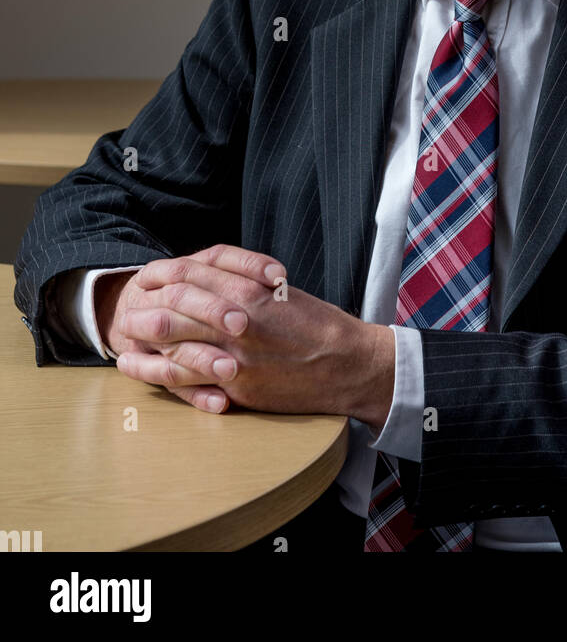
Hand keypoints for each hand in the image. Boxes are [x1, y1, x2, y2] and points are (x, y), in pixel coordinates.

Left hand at [111, 244, 395, 425]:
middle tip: (128, 308)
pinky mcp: (237, 386)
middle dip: (146, 305)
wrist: (348, 364)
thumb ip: (245, 284)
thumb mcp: (281, 292)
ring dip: (144, 339)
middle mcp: (237, 319)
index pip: (192, 274)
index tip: (148, 277)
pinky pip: (188, 378)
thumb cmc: (320, 325)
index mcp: (249, 290)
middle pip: (175, 305)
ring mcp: (234, 354)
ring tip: (123, 338)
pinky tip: (140, 368)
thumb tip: (212, 281)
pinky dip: (158, 372)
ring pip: (174, 342)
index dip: (163, 274)